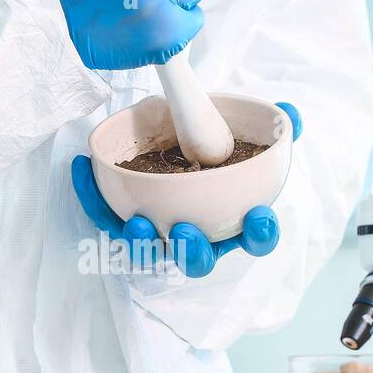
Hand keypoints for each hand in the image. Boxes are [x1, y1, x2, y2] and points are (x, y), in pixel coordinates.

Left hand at [72, 103, 302, 277]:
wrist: (180, 139)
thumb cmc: (220, 150)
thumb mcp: (250, 134)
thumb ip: (275, 125)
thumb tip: (291, 112)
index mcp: (234, 221)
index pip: (255, 239)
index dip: (259, 234)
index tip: (257, 216)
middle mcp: (198, 236)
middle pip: (198, 260)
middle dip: (192, 251)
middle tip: (183, 230)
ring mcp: (158, 233)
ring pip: (150, 251)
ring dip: (141, 242)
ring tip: (135, 222)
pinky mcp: (122, 220)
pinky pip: (106, 216)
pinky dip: (91, 195)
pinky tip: (81, 167)